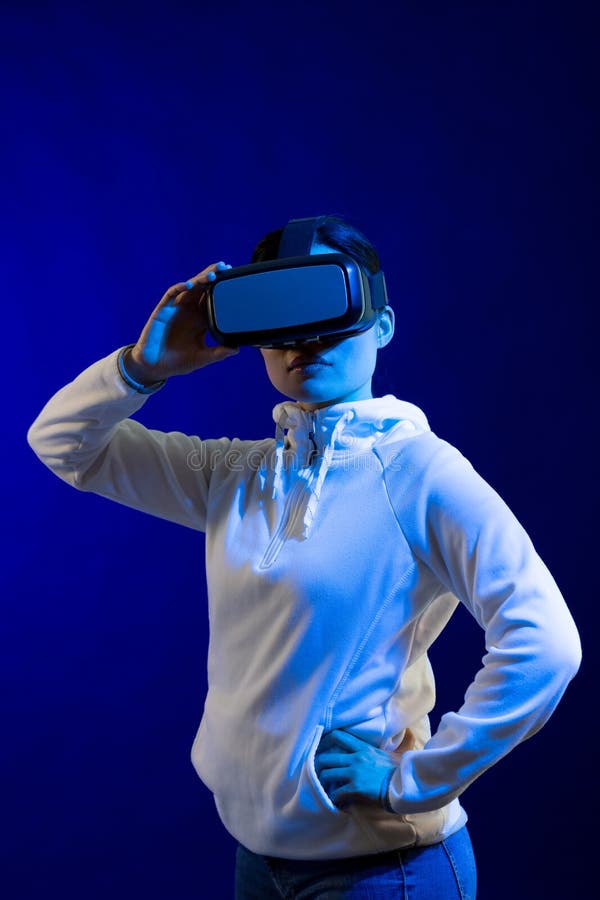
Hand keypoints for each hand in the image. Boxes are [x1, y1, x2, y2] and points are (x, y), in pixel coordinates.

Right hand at [127, 260, 238, 382]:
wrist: (155, 367)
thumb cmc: (178, 362)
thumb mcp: (202, 357)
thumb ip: (218, 353)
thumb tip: (236, 349)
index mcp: (200, 320)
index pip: (213, 299)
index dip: (222, 288)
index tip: (235, 279)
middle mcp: (189, 311)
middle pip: (203, 288)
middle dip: (213, 276)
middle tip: (225, 267)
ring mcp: (176, 309)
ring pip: (189, 288)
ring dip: (199, 279)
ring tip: (211, 275)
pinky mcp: (162, 311)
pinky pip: (171, 295)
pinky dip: (179, 288)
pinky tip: (187, 285)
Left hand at [314, 729, 397, 810]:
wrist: (403, 784)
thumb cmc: (397, 770)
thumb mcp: (385, 754)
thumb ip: (375, 750)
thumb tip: (378, 747)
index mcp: (362, 747)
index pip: (338, 736)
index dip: (326, 740)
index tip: (321, 747)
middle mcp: (355, 758)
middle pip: (327, 758)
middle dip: (319, 765)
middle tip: (317, 770)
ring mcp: (354, 773)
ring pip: (327, 774)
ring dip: (324, 781)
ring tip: (324, 786)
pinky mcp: (355, 788)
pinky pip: (337, 792)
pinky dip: (333, 797)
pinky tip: (334, 800)